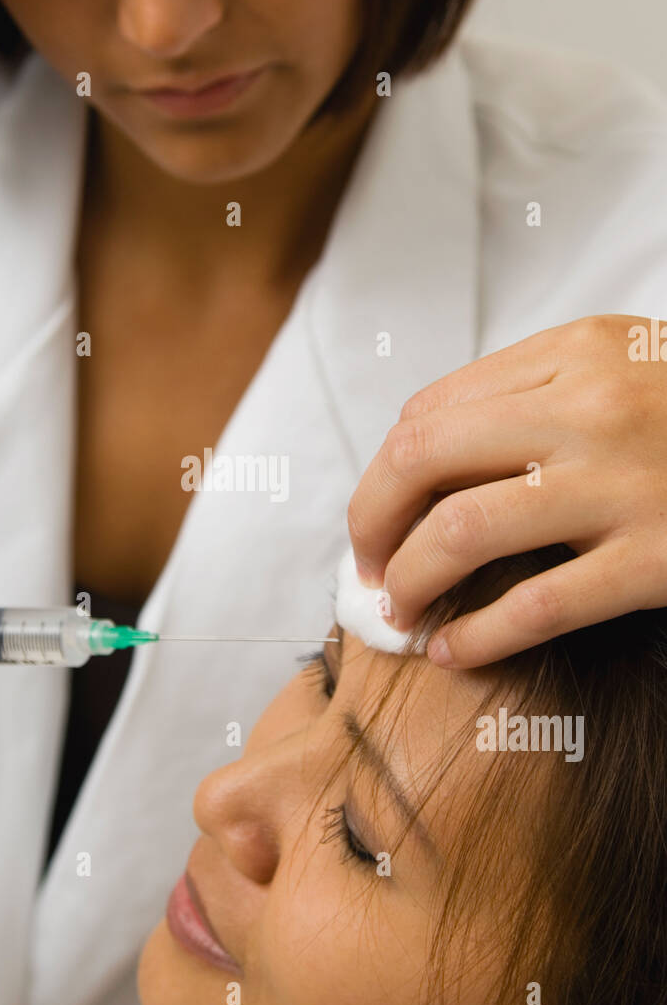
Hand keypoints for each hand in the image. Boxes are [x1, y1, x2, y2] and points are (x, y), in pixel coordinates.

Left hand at [347, 315, 666, 667]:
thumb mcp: (623, 365)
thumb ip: (533, 392)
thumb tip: (425, 452)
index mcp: (575, 352)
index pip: (431, 410)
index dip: (385, 473)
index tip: (378, 515)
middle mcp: (590, 408)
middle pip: (423, 458)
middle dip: (371, 521)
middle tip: (366, 566)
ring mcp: (623, 486)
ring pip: (463, 532)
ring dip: (408, 581)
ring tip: (400, 609)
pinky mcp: (656, 560)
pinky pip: (536, 606)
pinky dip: (475, 636)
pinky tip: (453, 652)